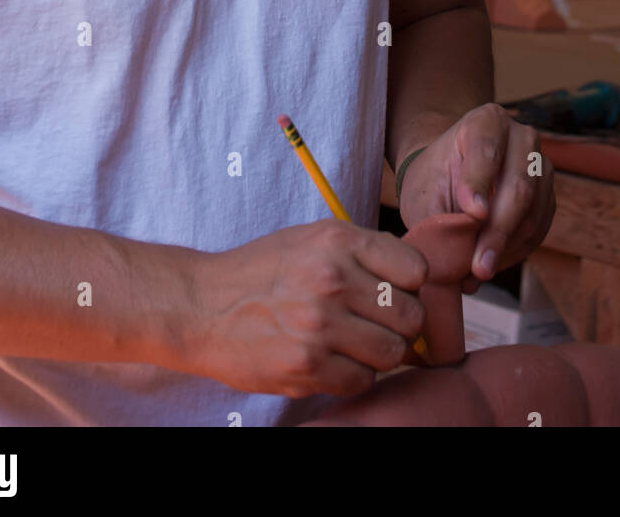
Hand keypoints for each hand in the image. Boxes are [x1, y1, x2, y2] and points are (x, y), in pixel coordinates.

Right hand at [181, 220, 427, 398]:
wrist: (202, 305)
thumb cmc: (263, 270)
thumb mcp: (312, 238)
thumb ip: (362, 252)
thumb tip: (414, 280)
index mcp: (339, 241)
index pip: (417, 270)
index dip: (410, 286)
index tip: (394, 293)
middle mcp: (333, 279)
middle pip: (410, 316)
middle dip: (399, 325)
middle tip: (375, 325)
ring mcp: (320, 325)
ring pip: (392, 352)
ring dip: (378, 354)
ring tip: (352, 345)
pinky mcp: (306, 366)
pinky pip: (362, 381)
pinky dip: (353, 376)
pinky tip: (332, 362)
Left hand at [398, 103, 554, 288]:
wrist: (450, 178)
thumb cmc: (433, 181)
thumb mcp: (423, 193)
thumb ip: (438, 220)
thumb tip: (459, 265)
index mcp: (486, 121)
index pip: (487, 151)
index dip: (479, 183)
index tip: (471, 213)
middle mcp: (522, 137)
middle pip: (519, 185)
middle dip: (498, 231)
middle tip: (478, 267)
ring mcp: (541, 166)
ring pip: (533, 212)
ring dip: (507, 248)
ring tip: (479, 273)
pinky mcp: (548, 196)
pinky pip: (539, 228)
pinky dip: (516, 251)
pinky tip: (492, 263)